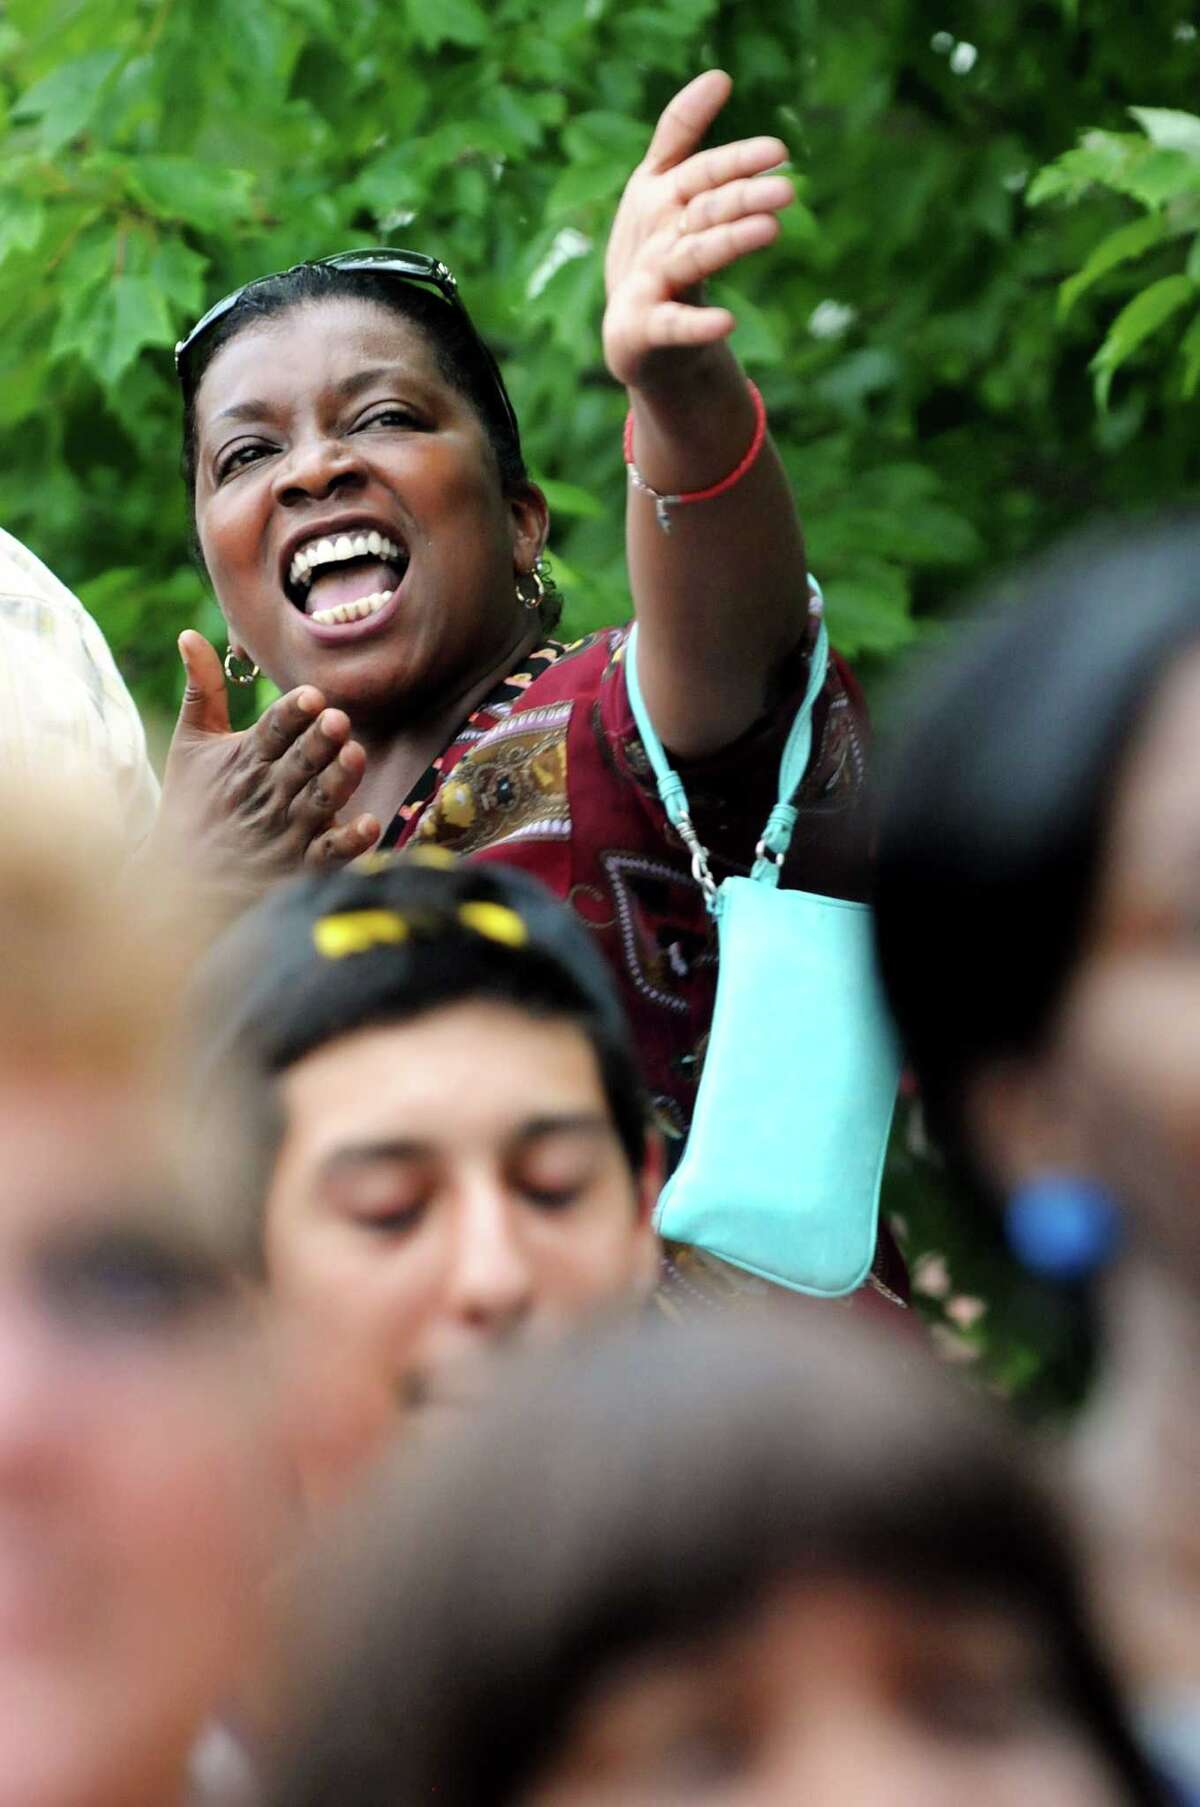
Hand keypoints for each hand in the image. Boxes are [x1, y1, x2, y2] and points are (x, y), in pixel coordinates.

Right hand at [153, 632, 379, 904]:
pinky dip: (349, 840)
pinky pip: (329, 853)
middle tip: (339, 719)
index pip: (271, 731)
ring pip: (318, 802)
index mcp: (246, 760)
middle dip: (319, 742)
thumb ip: (202, 690)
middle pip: (299, 763)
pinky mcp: (300, 866)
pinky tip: (371, 824)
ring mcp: (285, 831)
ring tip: (356, 756)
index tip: (312, 695)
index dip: (291, 713)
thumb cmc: (192, 805)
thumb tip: (189, 633)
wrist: (179, 884)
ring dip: (339, 780)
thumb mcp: (191, 745)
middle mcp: (267, 794)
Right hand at [603, 69, 792, 392]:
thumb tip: (720, 74)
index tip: (778, 149)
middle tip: (789, 188)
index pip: (698, 168)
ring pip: (692, 256)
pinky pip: (671, 325)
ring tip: (771, 229)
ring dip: (728, 241)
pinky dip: (696, 324)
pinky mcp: (641, 328)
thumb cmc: (656, 252)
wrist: (632, 335)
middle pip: (703, 208)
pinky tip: (727, 322)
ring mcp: (646, 279)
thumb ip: (681, 133)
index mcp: (658, 194)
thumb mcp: (662, 188)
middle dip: (742, 195)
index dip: (734, 157)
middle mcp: (653, 232)